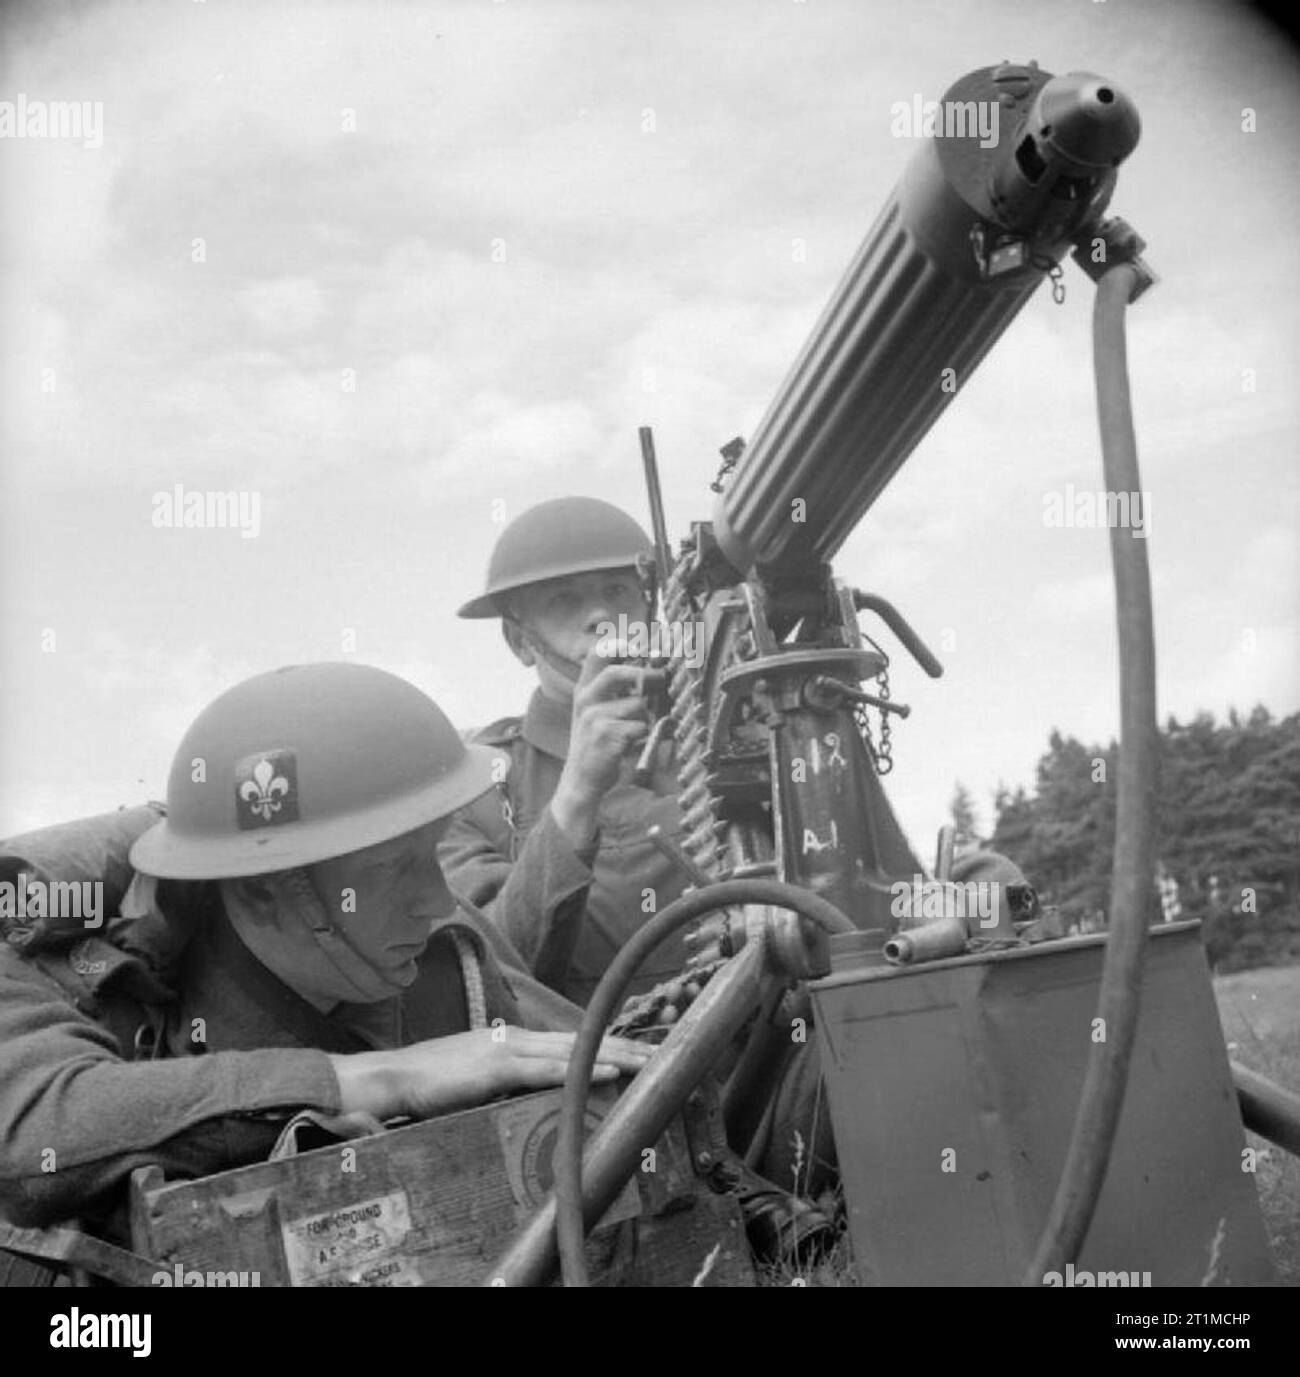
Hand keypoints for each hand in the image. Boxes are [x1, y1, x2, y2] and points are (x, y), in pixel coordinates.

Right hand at [328, 1027, 653, 1120]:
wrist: (388, 1078)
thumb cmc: (425, 1083)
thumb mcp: (472, 1077)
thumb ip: (500, 1080)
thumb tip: (525, 1093)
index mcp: (509, 1039)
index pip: (568, 1040)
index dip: (603, 1042)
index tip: (636, 1048)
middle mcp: (514, 1038)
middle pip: (580, 1039)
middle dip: (622, 1044)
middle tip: (660, 1052)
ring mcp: (506, 1050)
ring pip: (573, 1050)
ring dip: (615, 1055)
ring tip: (649, 1061)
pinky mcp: (495, 1068)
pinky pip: (549, 1069)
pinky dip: (582, 1070)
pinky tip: (609, 1073)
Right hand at [550, 643, 664, 850]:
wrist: (580, 780)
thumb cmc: (598, 744)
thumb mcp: (599, 713)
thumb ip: (618, 692)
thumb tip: (654, 671)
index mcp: (584, 689)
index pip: (597, 653)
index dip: (621, 645)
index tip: (641, 649)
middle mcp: (585, 699)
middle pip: (616, 672)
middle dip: (644, 675)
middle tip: (661, 679)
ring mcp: (592, 717)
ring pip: (636, 705)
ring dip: (647, 717)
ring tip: (641, 729)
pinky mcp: (604, 736)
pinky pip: (639, 727)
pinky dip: (645, 735)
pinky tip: (636, 744)